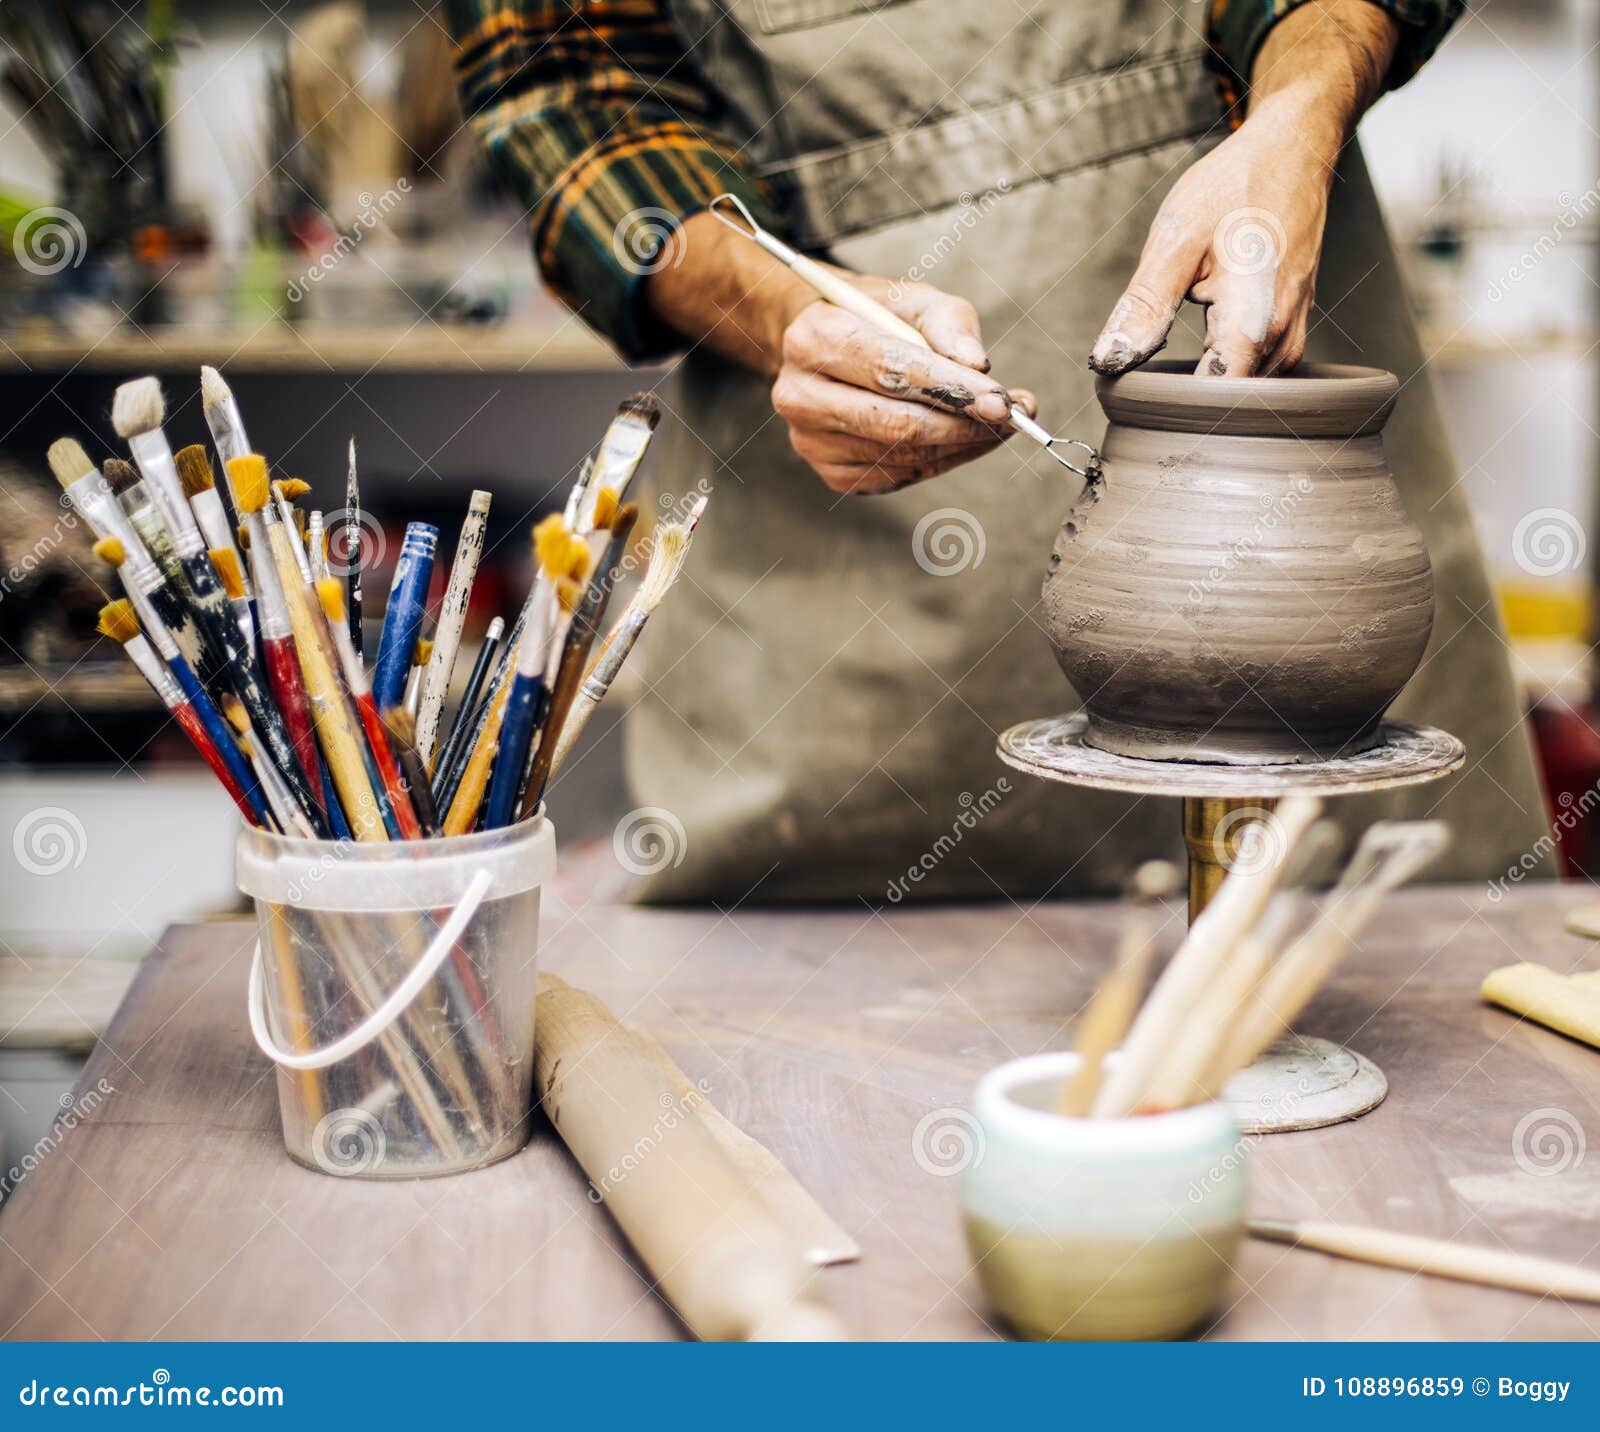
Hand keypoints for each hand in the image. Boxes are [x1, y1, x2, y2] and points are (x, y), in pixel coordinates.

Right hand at [772, 278, 1035, 494]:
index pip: (889, 370)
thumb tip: (978, 365)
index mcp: (814, 339)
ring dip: (962, 445)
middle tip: (1014, 418)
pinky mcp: (831, 473)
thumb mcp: (911, 298)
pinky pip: (899, 476)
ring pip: (901, 455)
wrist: (823, 348)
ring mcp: (811, 441)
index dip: (950, 389)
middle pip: (895, 423)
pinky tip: (965, 440)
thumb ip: (947, 323)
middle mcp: (801, 395)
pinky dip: (942, 461)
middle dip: (963, 425)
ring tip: (1001, 424)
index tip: (1001, 400)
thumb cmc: (874, 318)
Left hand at [1090, 1, 1398, 377]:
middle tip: (1142, 402)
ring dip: (1205, 397)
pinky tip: (1195, 365)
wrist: (1294, 150)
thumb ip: (1144, 306)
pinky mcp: (1288, 330)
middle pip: (1230, 411)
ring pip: (1245, 398)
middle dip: (1185, 411)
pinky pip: (1256, 376)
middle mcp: (1282, 339)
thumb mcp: (1176, 239)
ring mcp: (1291, 337)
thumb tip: (1108, 361)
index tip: (1139, 411)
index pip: (1214, 409)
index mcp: (1254, 323)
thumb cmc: (1238, 184)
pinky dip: (1223, 377)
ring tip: (1165, 385)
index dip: (1173, 417)